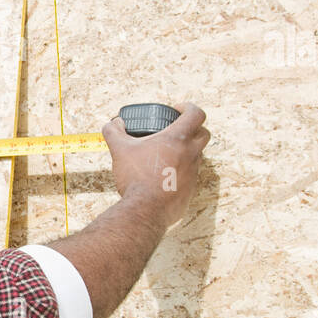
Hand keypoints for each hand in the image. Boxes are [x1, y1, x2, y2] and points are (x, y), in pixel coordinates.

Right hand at [101, 102, 208, 226]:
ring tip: (164, 156)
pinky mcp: (191, 190)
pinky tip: (162, 177)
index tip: (178, 110)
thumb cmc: (135, 177)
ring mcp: (193, 173)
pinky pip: (189, 176)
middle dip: (194, 129)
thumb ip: (114, 132)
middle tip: (176, 131)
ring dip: (185, 152)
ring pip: (196, 156)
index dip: (189, 108)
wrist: (145, 210)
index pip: (196, 114)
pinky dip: (179, 172)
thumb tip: (113, 124)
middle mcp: (191, 154)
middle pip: (204, 134)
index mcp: (177, 139)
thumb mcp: (120, 150)